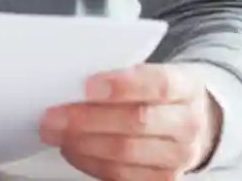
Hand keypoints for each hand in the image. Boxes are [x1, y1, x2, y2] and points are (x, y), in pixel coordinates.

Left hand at [39, 64, 222, 179]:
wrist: (189, 122)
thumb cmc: (156, 92)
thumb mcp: (149, 71)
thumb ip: (119, 71)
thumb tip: (71, 78)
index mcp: (186, 86)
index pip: (158, 84)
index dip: (123, 85)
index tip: (88, 85)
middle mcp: (188, 124)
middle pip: (136, 121)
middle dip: (87, 118)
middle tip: (52, 115)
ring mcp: (179, 156)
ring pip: (125, 151)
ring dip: (81, 142)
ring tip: (54, 132)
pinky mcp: (163, 179)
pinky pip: (121, 175)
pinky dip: (89, 162)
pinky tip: (71, 148)